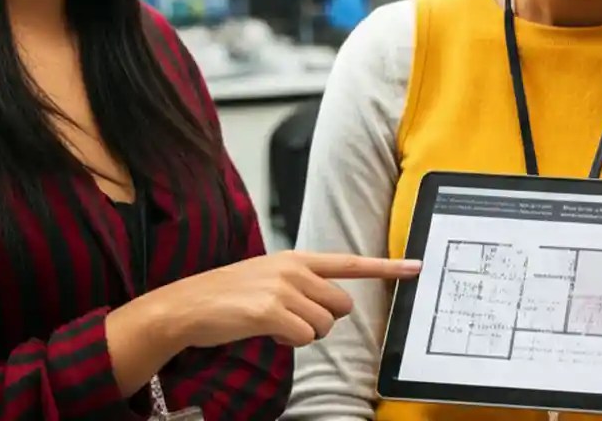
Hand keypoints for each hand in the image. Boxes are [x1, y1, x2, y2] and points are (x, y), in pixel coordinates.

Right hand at [156, 250, 420, 348]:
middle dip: (322, 321)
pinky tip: (265, 333)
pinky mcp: (271, 311)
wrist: (186, 307)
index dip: (386, 267)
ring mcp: (283, 288)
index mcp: (297, 258)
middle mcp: (294, 268)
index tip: (415, 267)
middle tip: (290, 320)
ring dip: (303, 334)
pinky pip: (304, 338)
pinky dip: (288, 343)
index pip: (350, 262)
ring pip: (324, 326)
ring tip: (272, 325)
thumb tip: (328, 309)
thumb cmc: (227, 296)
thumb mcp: (268, 277)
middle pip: (341, 306)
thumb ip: (301, 284)